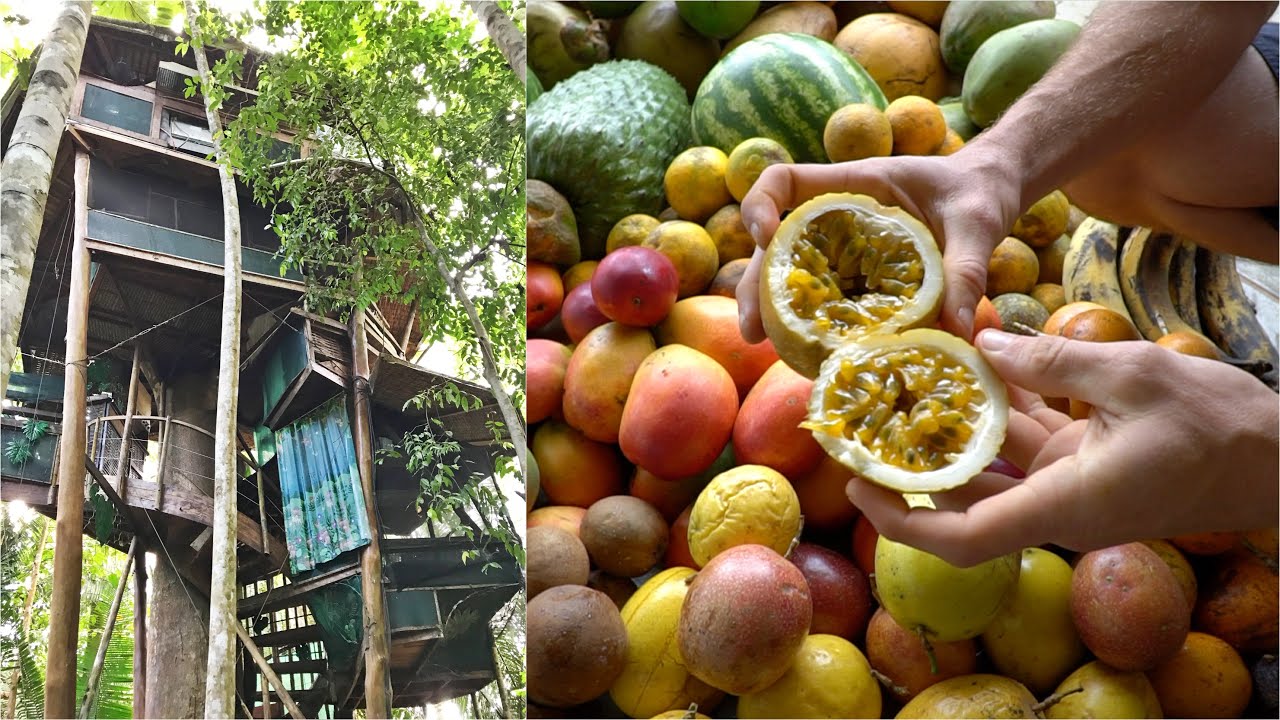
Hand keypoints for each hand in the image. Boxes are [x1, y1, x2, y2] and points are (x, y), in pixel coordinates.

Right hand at [735, 149, 1022, 342]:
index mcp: (855, 186)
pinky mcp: (858, 278)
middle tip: (754, 328)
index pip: (782, 182)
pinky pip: (825, 299)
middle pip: (775, 244)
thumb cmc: (979, 193)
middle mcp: (837, 218)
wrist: (992, 194)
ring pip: (792, 277)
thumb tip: (954, 332)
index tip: (766, 236)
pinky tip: (810, 355)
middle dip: (755, 284)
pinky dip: (812, 325)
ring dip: (774, 310)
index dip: (760, 203)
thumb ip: (965, 270)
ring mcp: (843, 250)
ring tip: (766, 346)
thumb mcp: (977, 224)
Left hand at [848, 329, 1279, 566]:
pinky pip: (1029, 438)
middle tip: (866, 418)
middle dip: (912, 462)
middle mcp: (1056, 506)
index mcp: (1063, 505)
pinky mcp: (1086, 462)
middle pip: (963, 499)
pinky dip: (1004, 403)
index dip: (901, 520)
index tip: (857, 484)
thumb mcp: (1135, 377)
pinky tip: (981, 352)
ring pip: (993, 461)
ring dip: (955, 421)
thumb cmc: (1222, 427)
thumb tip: (983, 344)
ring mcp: (1070, 485)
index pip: (961, 539)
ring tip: (908, 372)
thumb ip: (1051, 361)